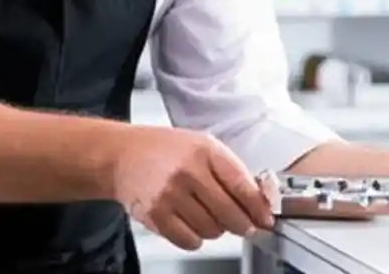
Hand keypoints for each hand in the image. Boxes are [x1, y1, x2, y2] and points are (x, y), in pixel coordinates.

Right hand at [111, 126, 275, 250]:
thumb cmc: (165, 150)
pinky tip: (191, 223)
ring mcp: (170, 195)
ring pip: (212, 230)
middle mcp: (188, 172)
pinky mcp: (156, 216)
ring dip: (217, 229)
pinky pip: (190, 241)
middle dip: (243, 224)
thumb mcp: (201, 145)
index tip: (266, 218)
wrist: (122, 156)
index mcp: (205, 151)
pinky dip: (196, 238)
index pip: (242, 185)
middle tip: (245, 225)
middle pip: (230, 213)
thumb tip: (259, 200)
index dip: (259, 207)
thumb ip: (230, 169)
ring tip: (208, 215)